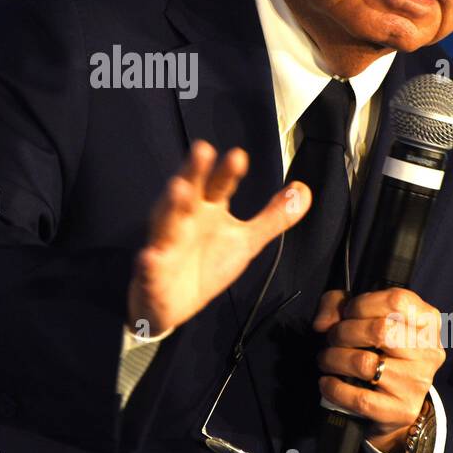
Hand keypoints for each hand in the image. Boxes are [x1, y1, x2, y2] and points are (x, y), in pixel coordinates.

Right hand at [127, 140, 312, 336]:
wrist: (173, 303)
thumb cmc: (207, 263)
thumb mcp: (246, 240)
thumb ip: (272, 216)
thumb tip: (304, 189)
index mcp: (207, 208)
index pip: (219, 185)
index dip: (228, 171)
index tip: (239, 156)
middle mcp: (184, 220)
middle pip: (188, 192)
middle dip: (194, 172)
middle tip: (203, 149)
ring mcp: (166, 245)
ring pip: (166, 223)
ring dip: (171, 206)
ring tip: (178, 190)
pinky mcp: (152, 274)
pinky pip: (149, 267)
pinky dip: (148, 262)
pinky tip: (149, 257)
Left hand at [312, 287, 445, 452]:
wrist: (393, 401)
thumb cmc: (378, 349)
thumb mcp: (361, 316)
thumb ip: (337, 305)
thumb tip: (323, 324)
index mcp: (426, 321)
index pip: (396, 301)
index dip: (362, 304)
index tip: (347, 314)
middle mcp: (428, 351)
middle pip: (380, 330)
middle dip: (343, 332)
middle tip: (331, 339)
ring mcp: (417, 382)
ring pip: (365, 363)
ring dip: (333, 358)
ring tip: (326, 359)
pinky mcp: (402, 410)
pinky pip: (360, 398)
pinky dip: (334, 388)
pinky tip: (327, 382)